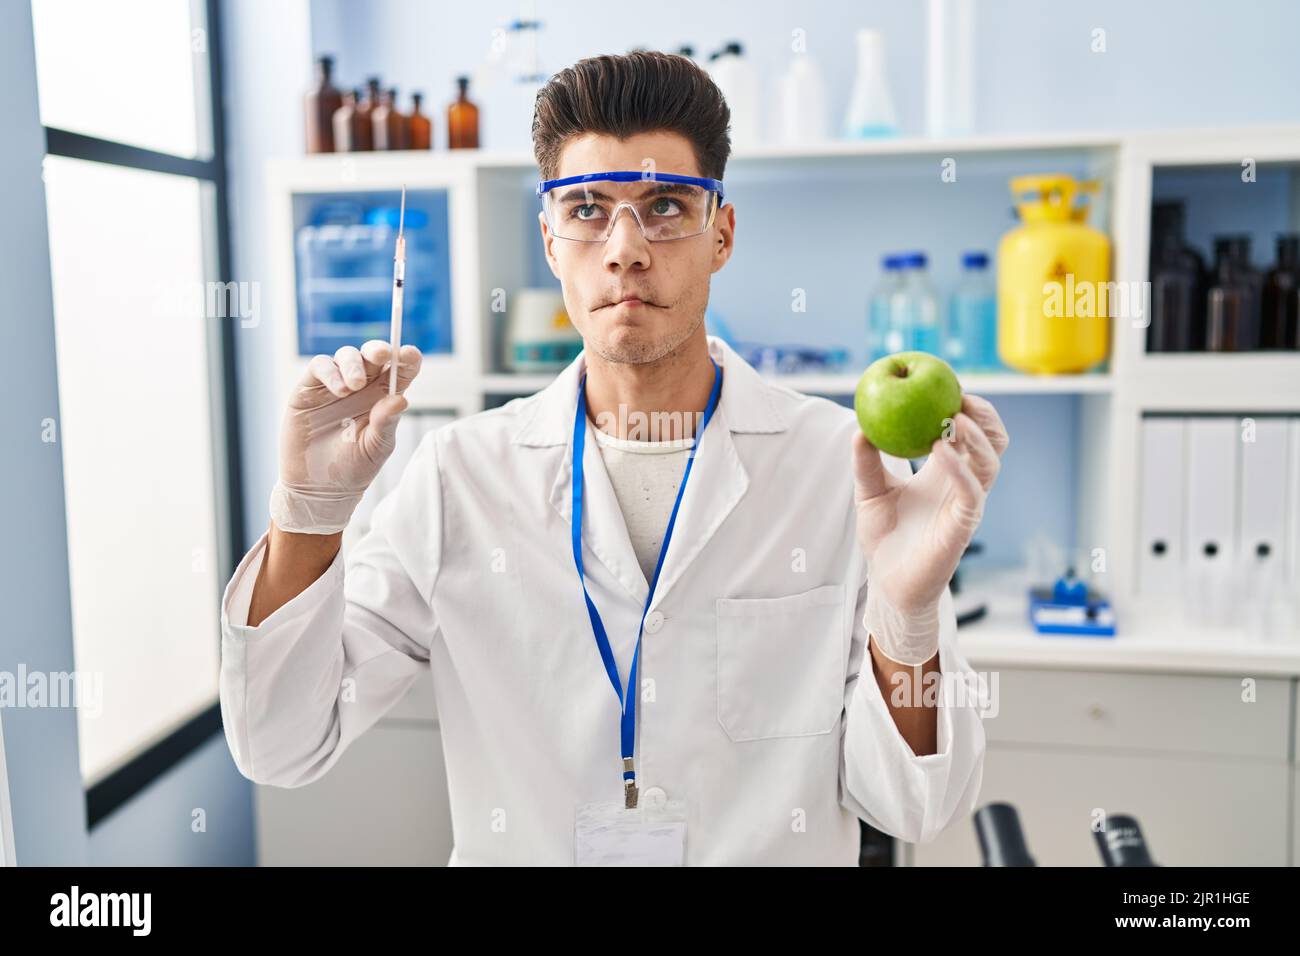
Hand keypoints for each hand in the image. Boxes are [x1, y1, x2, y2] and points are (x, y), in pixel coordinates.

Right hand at [270, 340, 421, 533]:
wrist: (318, 487)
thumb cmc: (353, 467)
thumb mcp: (376, 448)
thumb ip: (386, 423)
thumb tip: (400, 398)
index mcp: (384, 397)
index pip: (401, 370)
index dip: (407, 357)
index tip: (409, 354)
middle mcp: (362, 387)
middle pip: (373, 355)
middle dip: (378, 349)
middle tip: (381, 355)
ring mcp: (336, 385)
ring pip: (347, 356)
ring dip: (353, 364)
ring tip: (352, 387)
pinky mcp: (310, 389)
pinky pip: (321, 366)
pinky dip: (331, 372)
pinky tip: (338, 390)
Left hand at [852, 394, 1009, 664]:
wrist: (888, 582)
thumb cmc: (884, 537)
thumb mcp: (870, 490)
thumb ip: (865, 460)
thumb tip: (859, 426)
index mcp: (946, 471)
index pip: (970, 431)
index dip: (968, 407)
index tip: (947, 384)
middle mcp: (963, 483)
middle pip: (993, 441)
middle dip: (984, 415)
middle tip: (959, 396)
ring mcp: (967, 504)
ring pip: (991, 462)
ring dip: (975, 436)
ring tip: (952, 418)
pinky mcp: (964, 525)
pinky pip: (972, 491)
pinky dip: (961, 467)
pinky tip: (941, 451)